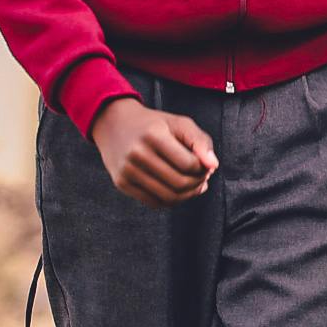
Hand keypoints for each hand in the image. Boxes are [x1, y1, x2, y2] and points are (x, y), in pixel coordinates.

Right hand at [90, 98, 217, 207]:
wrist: (113, 124)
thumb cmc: (153, 124)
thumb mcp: (179, 124)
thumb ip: (201, 141)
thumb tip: (213, 166)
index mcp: (154, 135)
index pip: (189, 164)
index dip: (203, 168)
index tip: (205, 165)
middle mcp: (137, 154)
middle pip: (180, 183)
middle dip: (198, 183)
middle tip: (202, 177)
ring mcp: (127, 171)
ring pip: (168, 197)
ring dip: (188, 195)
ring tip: (193, 185)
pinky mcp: (121, 183)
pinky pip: (153, 203)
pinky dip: (171, 201)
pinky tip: (177, 190)